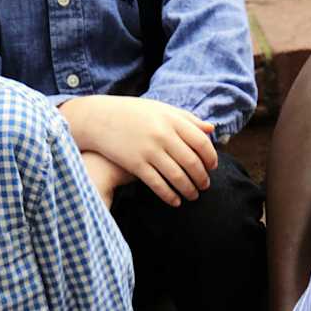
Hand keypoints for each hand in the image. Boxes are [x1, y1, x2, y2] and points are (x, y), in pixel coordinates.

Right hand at [60, 95, 217, 206]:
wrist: (98, 118)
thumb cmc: (132, 113)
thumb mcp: (160, 109)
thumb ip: (186, 119)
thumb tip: (211, 130)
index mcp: (171, 119)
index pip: (201, 142)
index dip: (210, 157)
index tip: (212, 167)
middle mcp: (162, 134)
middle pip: (192, 162)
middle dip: (202, 178)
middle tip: (205, 186)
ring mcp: (149, 150)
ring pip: (177, 176)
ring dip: (189, 189)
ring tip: (193, 195)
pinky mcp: (135, 164)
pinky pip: (158, 185)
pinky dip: (170, 195)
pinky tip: (175, 201)